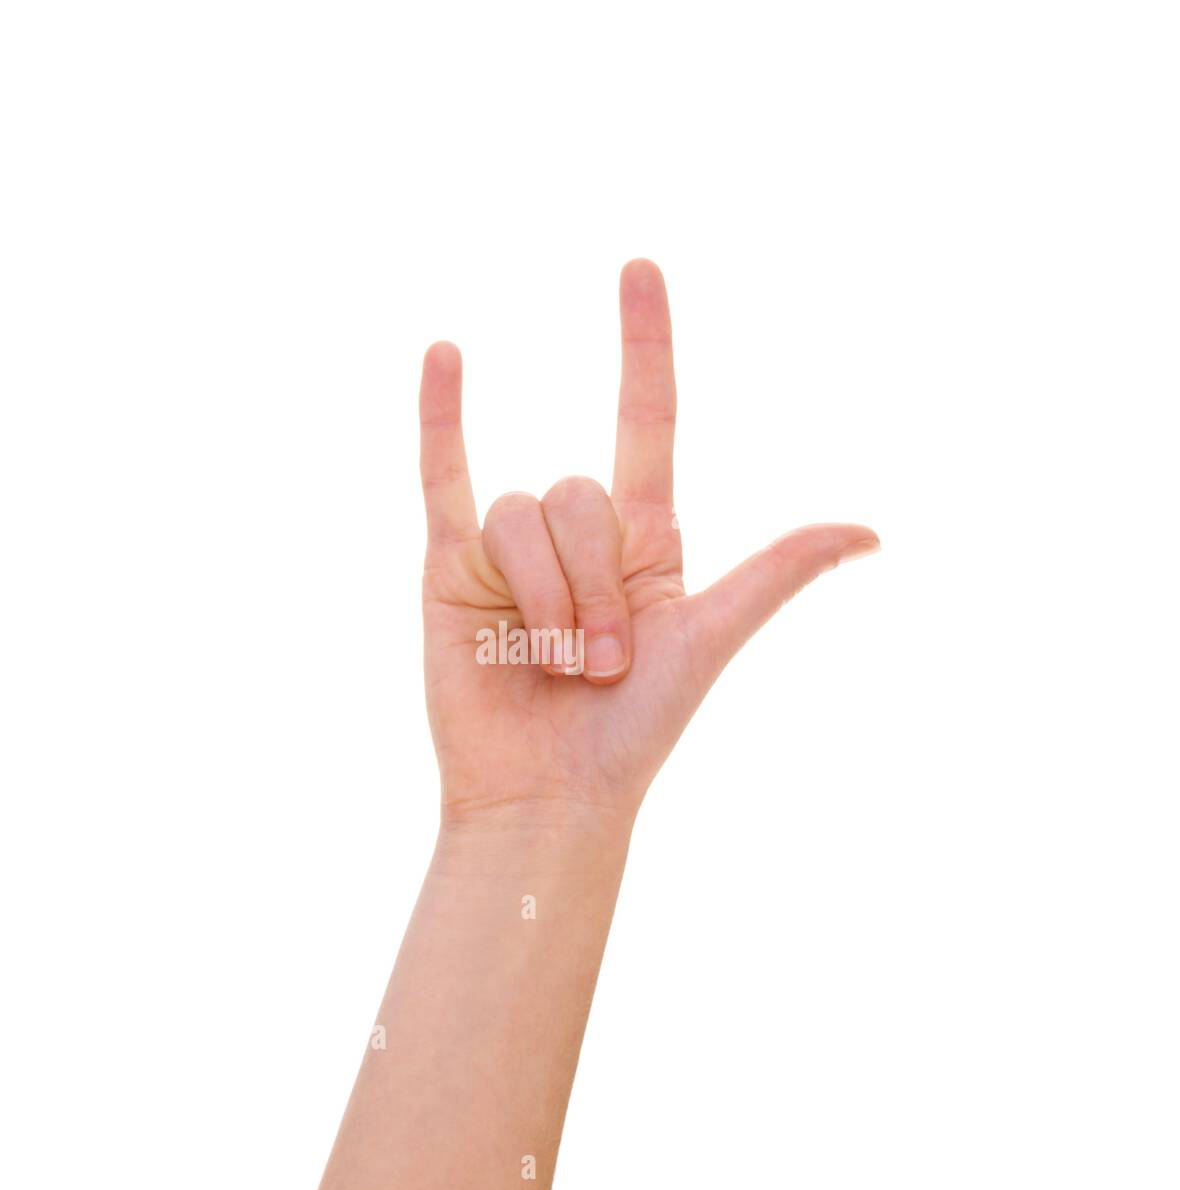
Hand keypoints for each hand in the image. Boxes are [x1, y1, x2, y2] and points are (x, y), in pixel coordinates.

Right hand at [418, 259, 877, 825]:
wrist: (552, 795)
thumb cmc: (636, 731)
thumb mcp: (711, 637)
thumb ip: (777, 573)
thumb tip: (872, 530)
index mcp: (646, 539)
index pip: (646, 417)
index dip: (645, 344)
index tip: (639, 269)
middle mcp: (577, 536)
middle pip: (580, 493)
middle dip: (596, 584)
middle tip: (604, 663)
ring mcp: (510, 549)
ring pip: (522, 512)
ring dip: (545, 594)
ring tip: (553, 664)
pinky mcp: (450, 570)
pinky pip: (443, 479)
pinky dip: (441, 418)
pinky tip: (445, 354)